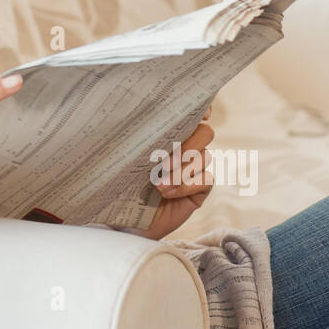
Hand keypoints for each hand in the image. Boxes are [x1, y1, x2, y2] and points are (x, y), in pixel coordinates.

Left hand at [134, 104, 214, 240]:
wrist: (125, 220)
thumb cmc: (121, 186)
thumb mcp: (125, 160)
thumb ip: (135, 140)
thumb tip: (127, 117)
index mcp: (167, 134)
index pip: (192, 114)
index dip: (201, 108)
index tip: (200, 113)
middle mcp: (185, 148)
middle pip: (204, 132)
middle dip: (187, 145)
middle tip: (162, 162)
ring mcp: (194, 169)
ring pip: (204, 156)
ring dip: (181, 170)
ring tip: (157, 184)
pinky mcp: (199, 189)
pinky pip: (206, 179)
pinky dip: (186, 185)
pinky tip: (167, 192)